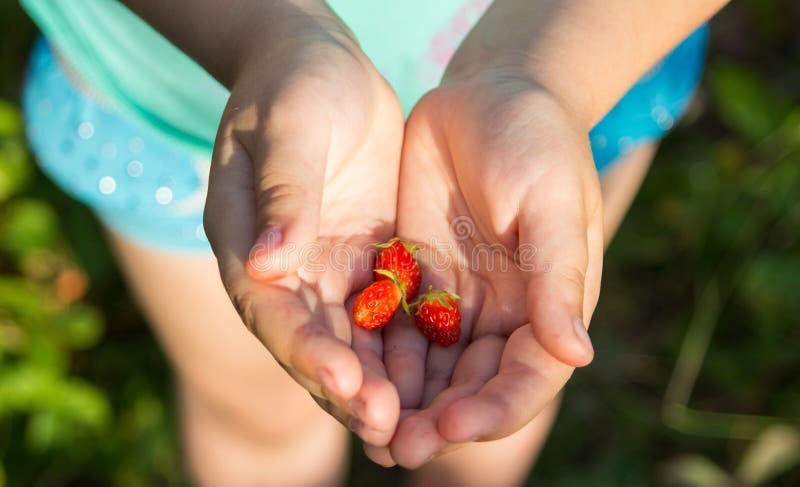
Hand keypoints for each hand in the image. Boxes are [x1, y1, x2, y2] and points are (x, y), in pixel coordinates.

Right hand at [203, 7, 402, 446]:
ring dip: (378, 385)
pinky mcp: (363, 261)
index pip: (271, 310)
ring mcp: (323, 270)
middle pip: (311, 342)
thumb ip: (283, 197)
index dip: (305, 350)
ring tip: (414, 427)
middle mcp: (281, 271)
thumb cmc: (296, 83)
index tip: (346, 381)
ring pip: (349, 341)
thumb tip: (265, 268)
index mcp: (245, 243)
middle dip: (347, 388)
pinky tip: (436, 383)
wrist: (321, 63)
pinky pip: (384, 315)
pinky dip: (404, 352)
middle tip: (389, 428)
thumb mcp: (290, 128)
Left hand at [369, 72, 603, 465]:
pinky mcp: (418, 278)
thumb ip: (560, 278)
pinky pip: (397, 331)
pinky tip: (350, 378)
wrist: (489, 90)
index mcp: (550, 304)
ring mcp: (460, 299)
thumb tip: (577, 355)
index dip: (495, 410)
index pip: (529, 377)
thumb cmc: (536, 139)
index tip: (452, 429)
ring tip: (369, 432)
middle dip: (440, 421)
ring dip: (404, 403)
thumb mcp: (552, 201)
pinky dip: (378, 360)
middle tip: (397, 448)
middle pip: (474, 387)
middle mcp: (506, 314)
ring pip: (433, 370)